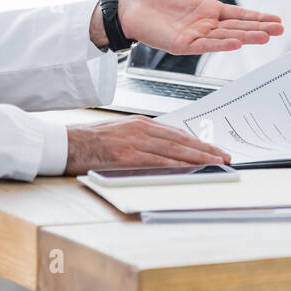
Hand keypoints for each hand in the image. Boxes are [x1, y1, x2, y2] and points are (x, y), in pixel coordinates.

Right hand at [64, 115, 230, 173]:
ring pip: (174, 149)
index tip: (212, 148)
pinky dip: (176, 164)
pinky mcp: (127, 156)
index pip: (175, 132)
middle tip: (223, 155)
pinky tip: (189, 168)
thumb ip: (140, 138)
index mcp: (139, 122)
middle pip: (180, 139)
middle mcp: (140, 128)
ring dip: (197, 156)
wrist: (66, 143)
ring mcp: (135, 142)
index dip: (196, 141)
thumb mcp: (119, 133)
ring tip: (215, 162)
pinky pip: (158, 160)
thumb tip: (161, 150)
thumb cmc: (89, 141)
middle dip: (205, 148)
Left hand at [100, 0, 282, 54]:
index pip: (238, 14)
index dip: (257, 17)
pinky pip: (205, 46)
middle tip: (280, 30)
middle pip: (237, 27)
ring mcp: (195, 35)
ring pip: (226, 38)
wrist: (129, 4)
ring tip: (266, 37)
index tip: (276, 19)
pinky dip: (221, 45)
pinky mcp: (182, 44)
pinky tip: (236, 43)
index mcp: (207, 10)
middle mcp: (204, 24)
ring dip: (246, 37)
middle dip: (259, 28)